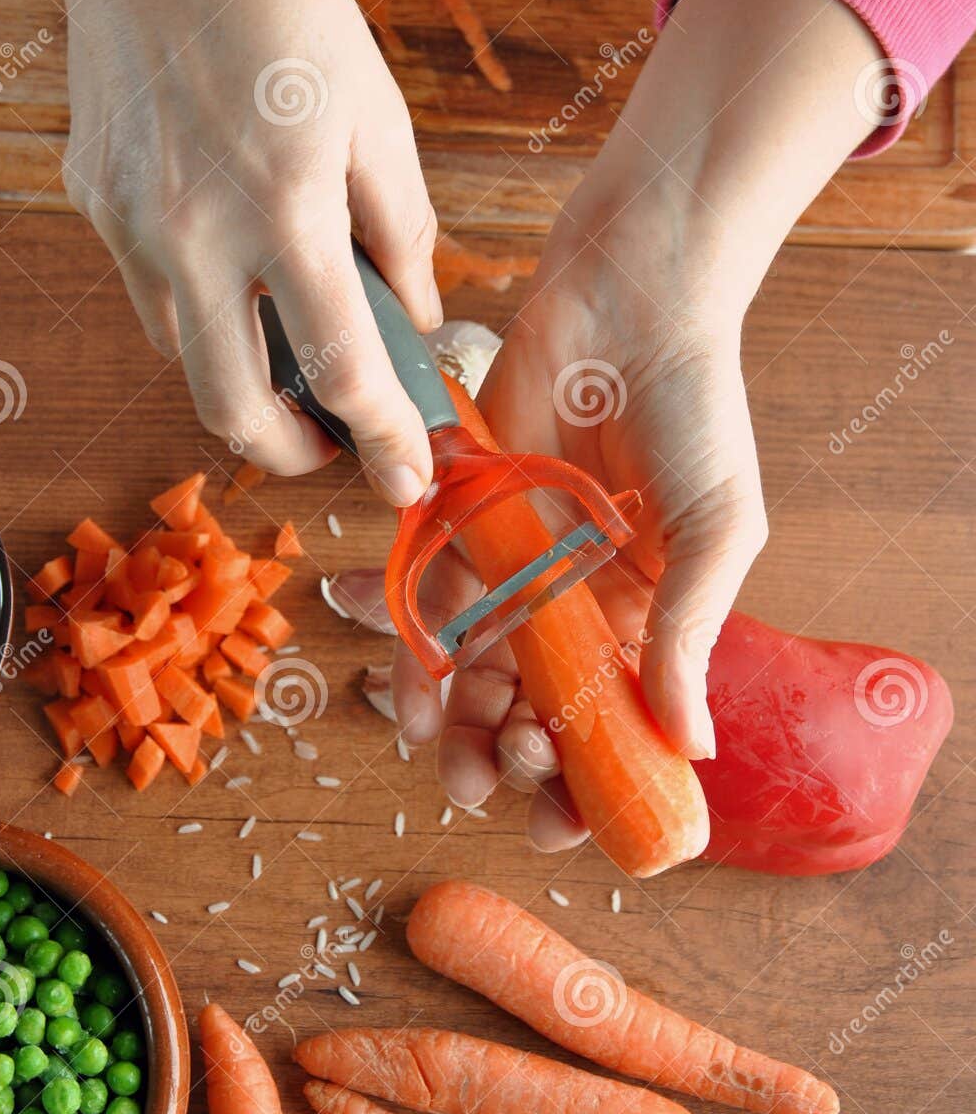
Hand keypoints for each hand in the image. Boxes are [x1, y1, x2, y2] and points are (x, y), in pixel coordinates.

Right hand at [0, 0, 438, 504]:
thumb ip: (401, 230)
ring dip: (244, 381)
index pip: (343, 369)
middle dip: (292, 453)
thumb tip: (415, 323)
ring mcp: (130, 223)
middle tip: (335, 442)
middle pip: (234, 410)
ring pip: (185, 359)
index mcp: (285, 205)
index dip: (385, 441)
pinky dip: (202, 312)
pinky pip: (152, 294)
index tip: (410, 480)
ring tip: (294, 346)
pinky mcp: (94, 203)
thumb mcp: (375, 108)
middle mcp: (193, 231)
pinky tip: (236, 267)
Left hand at [392, 177, 766, 848]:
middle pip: (532, 702)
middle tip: (492, 776)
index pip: (611, 716)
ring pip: (472, 663)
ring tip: (438, 751)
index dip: (587, 776)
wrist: (630, 294)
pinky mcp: (459, 511)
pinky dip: (407, 640)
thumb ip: (689, 637)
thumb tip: (695, 749)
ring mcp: (515, 557)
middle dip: (508, 755)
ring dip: (452, 717)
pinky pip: (425, 591)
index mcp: (643, 613)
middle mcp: (574, 596)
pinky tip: (398, 684)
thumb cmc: (694, 411)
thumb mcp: (716, 531)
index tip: (560, 820)